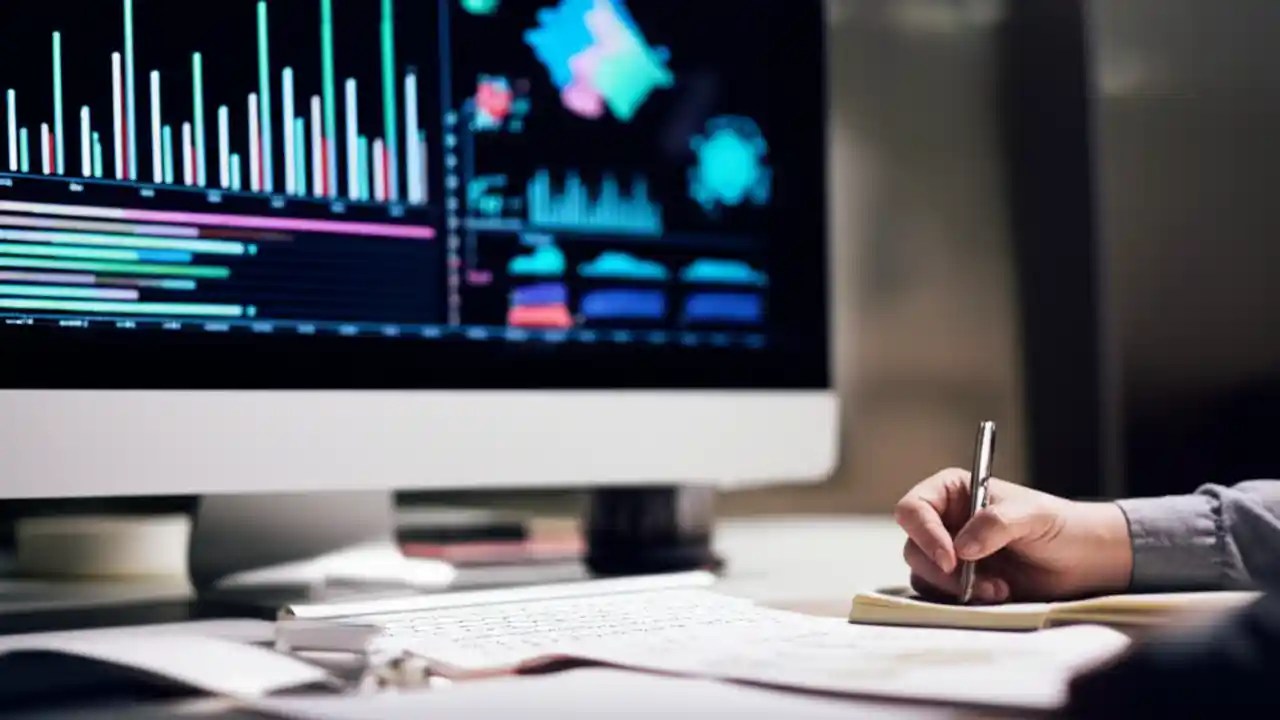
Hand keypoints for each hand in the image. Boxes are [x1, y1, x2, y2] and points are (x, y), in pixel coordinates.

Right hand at [894, 468, 1133, 602]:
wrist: (1082, 561)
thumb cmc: (1059, 526)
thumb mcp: (1032, 515)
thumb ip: (995, 524)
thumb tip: (962, 547)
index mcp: (953, 491)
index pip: (914, 508)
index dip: (924, 533)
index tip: (949, 558)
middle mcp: (945, 521)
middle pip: (914, 546)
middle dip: (940, 569)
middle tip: (970, 582)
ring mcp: (951, 552)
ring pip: (924, 573)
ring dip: (955, 587)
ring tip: (997, 588)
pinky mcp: (961, 581)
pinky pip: (942, 594)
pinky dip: (965, 599)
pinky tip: (998, 593)